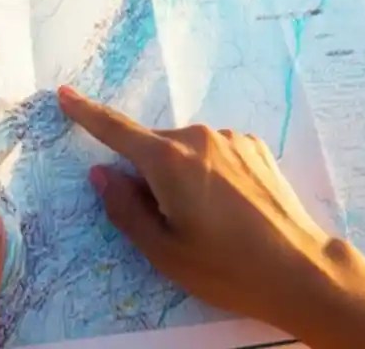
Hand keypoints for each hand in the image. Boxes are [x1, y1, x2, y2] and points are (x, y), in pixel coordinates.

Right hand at [58, 86, 364, 348]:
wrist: (299, 270)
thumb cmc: (226, 267)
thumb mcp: (163, 250)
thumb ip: (125, 208)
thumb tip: (103, 174)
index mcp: (169, 160)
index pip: (116, 130)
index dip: (87, 113)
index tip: (65, 94)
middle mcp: (199, 138)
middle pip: (154, 147)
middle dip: (149, 175)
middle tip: (169, 223)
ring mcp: (231, 139)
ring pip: (187, 151)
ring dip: (183, 176)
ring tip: (208, 223)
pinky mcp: (256, 147)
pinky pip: (216, 153)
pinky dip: (210, 174)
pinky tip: (229, 209)